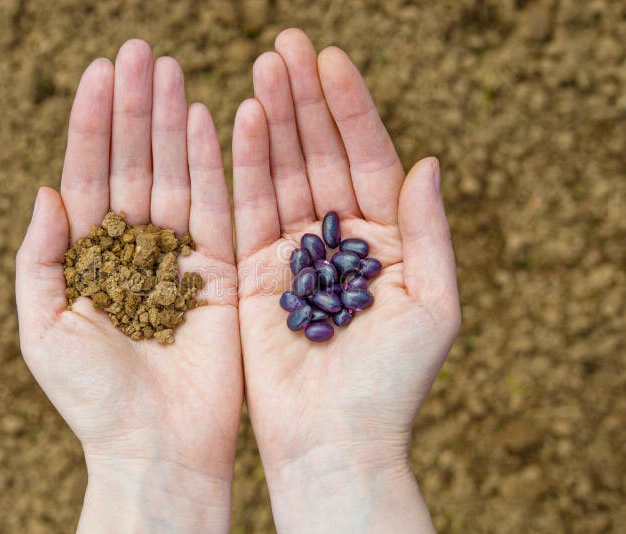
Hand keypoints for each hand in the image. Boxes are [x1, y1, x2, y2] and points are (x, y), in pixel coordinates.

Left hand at [15, 40, 241, 531]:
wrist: (157, 446)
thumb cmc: (93, 398)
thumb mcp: (43, 328)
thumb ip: (39, 258)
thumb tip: (45, 191)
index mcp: (90, 258)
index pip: (89, 177)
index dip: (92, 125)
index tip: (99, 72)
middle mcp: (135, 249)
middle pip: (132, 164)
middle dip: (134, 108)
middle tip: (141, 49)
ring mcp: (180, 257)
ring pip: (173, 175)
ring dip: (171, 121)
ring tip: (170, 69)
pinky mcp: (222, 271)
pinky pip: (217, 207)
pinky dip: (211, 163)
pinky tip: (207, 118)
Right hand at [233, 29, 460, 531]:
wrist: (333, 441)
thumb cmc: (391, 384)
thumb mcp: (433, 306)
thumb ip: (430, 232)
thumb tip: (427, 161)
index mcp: (386, 240)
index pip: (369, 160)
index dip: (351, 111)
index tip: (331, 60)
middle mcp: (337, 238)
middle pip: (321, 155)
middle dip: (305, 100)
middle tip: (286, 43)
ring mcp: (292, 252)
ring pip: (282, 172)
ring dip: (272, 120)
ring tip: (262, 67)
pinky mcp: (252, 271)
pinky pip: (247, 207)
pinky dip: (243, 165)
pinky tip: (236, 118)